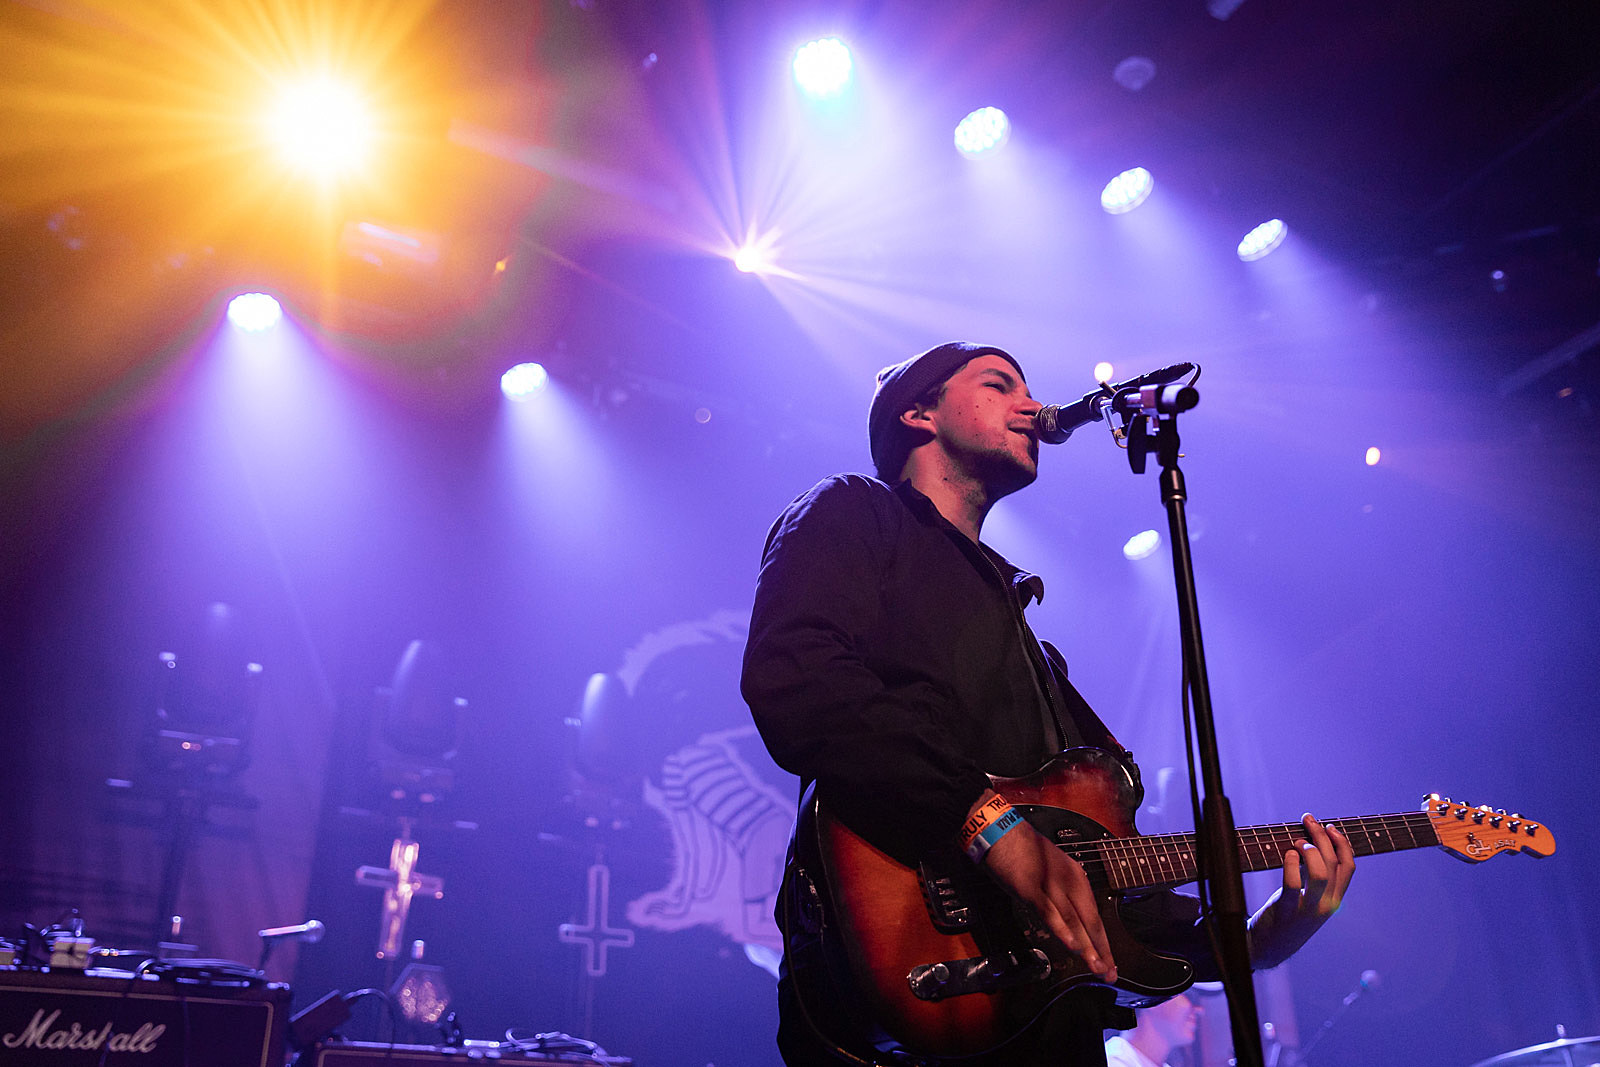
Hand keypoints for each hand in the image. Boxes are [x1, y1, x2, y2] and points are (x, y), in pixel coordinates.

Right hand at [971, 791, 1116, 981]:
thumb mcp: (1050, 870)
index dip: (1102, 942)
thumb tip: (1067, 921)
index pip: (1094, 916)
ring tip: (1097, 968)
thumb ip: (1059, 895)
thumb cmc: (1021, 850)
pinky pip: (1050, 913)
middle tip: (1109, 974)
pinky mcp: (1032, 888)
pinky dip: (1063, 930)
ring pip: (1074, 921)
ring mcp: (1052, 884)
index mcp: (1076, 877)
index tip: (1109, 963)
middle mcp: (1069, 881)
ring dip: (1088, 947)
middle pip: (1090, 921)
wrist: (1000, 830)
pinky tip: (1073, 945)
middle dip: (1101, 951)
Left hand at [1249, 813, 1354, 967]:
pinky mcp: (1288, 911)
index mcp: (1334, 900)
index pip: (1349, 867)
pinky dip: (1291, 864)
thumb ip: (1313, 877)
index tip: (1330, 826)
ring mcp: (1308, 909)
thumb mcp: (1308, 898)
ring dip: (1310, 850)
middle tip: (1308, 819)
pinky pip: (1293, 884)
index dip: (1342, 843)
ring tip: (1297, 841)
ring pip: (1320, 873)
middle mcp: (1326, 904)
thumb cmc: (1287, 916)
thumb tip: (1311, 843)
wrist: (1269, 948)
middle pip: (1333, 863)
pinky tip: (1287, 854)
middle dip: (1322, 836)